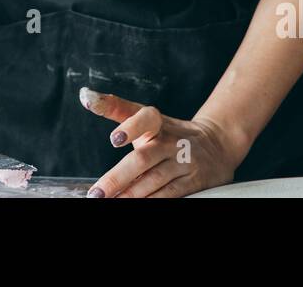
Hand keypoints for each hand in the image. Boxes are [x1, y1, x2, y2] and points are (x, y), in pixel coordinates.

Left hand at [79, 87, 247, 197]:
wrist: (217, 144)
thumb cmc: (169, 132)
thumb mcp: (147, 118)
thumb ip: (116, 108)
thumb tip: (85, 97)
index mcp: (157, 122)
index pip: (144, 119)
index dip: (130, 127)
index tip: (114, 138)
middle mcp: (170, 141)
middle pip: (142, 159)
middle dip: (118, 178)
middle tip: (97, 193)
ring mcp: (183, 163)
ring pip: (154, 181)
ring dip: (131, 195)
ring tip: (110, 202)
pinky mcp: (194, 182)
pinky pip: (170, 195)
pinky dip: (151, 201)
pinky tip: (134, 205)